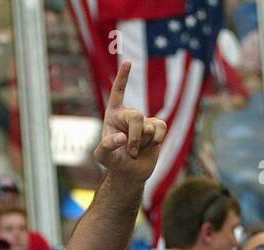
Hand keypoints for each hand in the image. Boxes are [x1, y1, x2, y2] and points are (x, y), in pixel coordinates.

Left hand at [93, 61, 167, 181]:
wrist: (130, 173)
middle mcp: (128, 114)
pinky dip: (156, 140)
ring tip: (136, 151)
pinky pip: (161, 128)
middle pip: (136, 116)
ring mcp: (144, 120)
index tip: (128, 62)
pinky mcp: (157, 127)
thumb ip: (106, 146)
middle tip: (131, 152)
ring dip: (143, 143)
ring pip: (149, 126)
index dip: (123, 78)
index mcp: (113, 115)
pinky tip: (151, 146)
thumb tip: (122, 137)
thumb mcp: (102, 157)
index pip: (118, 92)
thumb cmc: (113, 162)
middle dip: (135, 137)